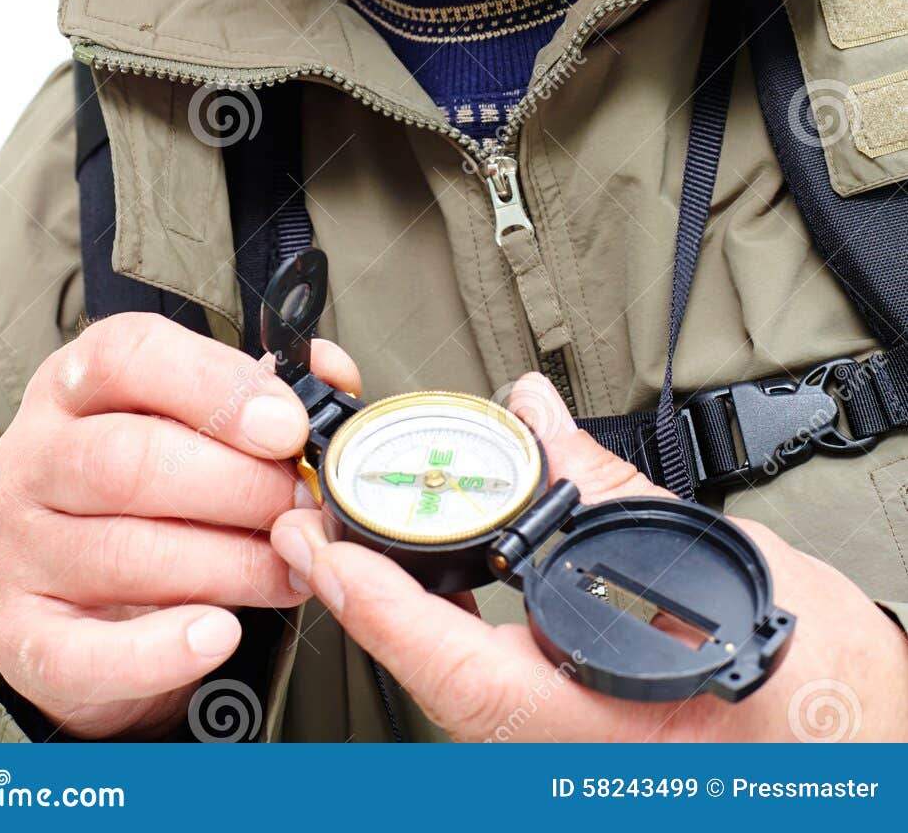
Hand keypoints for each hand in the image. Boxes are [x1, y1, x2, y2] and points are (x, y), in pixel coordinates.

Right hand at [0, 313, 356, 738]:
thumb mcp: (202, 424)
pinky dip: (162, 650)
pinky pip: (87, 653)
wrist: (89, 599)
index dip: (216, 385)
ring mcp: (18, 548)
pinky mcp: (23, 636)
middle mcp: (33, 456)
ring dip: (229, 564)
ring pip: (122, 553)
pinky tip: (218, 634)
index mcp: (76, 384)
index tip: (287, 427)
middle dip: (236, 485)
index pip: (128, 356)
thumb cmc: (157, 491)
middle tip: (301, 505)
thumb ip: (268, 393)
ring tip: (290, 567)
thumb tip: (330, 371)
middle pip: (128, 459)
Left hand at [271, 373, 907, 740]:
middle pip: (430, 674)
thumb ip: (606, 487)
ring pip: (452, 679)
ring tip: (348, 531)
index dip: (377, 607)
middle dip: (363, 595)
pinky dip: (449, 617)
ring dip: (397, 603)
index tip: (321, 549)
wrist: (865, 749)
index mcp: (585, 727)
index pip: (453, 672)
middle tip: (307, 520)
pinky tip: (434, 568)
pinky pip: (491, 678)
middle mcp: (558, 747)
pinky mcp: (576, 727)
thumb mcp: (715, 570)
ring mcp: (564, 744)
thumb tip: (534, 409)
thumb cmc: (816, 696)